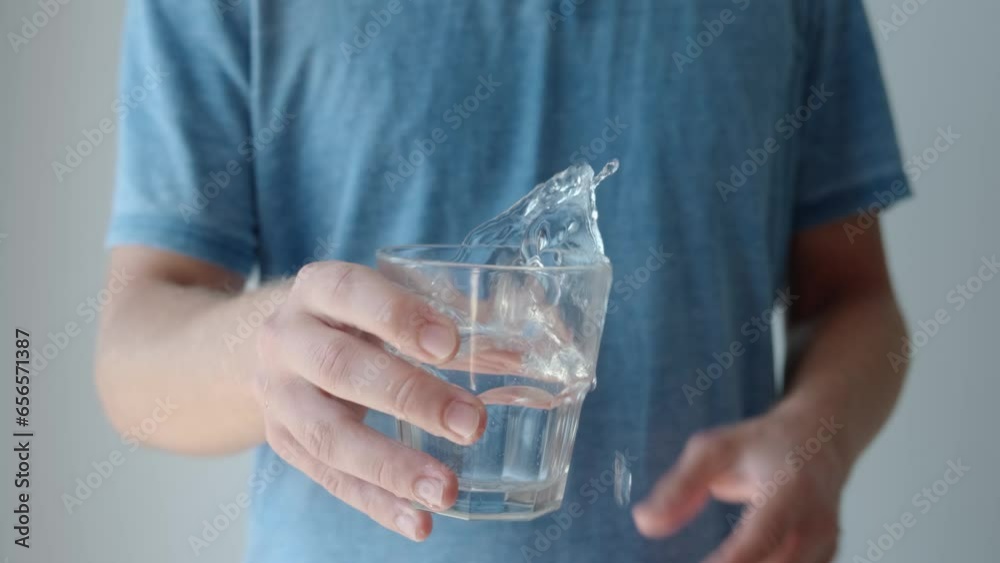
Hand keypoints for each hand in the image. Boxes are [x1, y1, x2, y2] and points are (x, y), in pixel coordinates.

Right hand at [252, 261, 486, 540]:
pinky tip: (418, 522)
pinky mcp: (284, 442)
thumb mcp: (384, 300)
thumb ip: (444, 320)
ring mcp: (279, 395)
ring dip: (392, 467)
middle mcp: (287, 339)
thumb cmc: (352, 316)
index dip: (399, 317)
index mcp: (316, 288)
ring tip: (446, 490)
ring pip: (329, 436)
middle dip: (409, 397)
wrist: (279, 344)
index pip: (352, 294)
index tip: (451, 346)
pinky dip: (377, 504)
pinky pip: (330, 479)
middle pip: (341, 368)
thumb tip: (519, 358)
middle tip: (470, 424)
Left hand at [632, 406, 849, 561]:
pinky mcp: (825, 560)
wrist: (822, 440)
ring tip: (709, 562)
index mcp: (787, 491)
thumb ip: (679, 487)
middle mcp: (815, 526)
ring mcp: (826, 547)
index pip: (756, 542)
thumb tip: (644, 524)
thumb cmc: (761, 444)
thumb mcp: (713, 449)